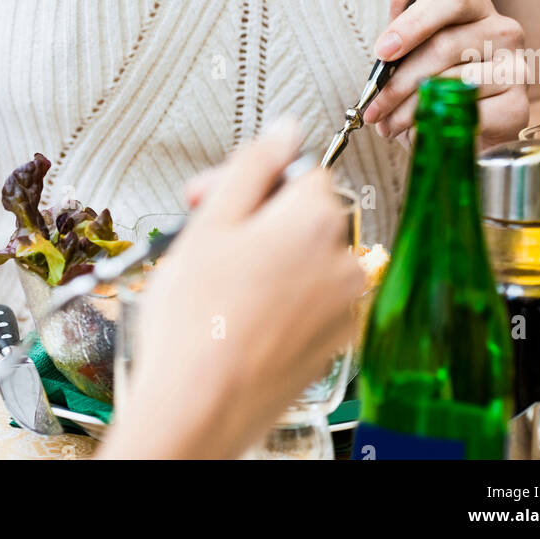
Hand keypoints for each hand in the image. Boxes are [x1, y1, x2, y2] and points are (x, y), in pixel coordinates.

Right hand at [97, 120, 362, 460]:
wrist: (198, 408)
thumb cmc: (196, 324)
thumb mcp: (211, 221)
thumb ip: (254, 164)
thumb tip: (285, 130)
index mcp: (316, 218)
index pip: (297, 168)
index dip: (249, 177)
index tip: (214, 194)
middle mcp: (342, 259)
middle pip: (304, 209)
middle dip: (255, 213)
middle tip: (206, 232)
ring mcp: (343, 305)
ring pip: (307, 254)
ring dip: (267, 253)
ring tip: (218, 277)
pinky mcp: (334, 342)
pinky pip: (312, 297)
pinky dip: (281, 295)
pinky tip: (238, 310)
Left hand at [361, 0, 529, 150]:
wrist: (463, 130)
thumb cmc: (437, 81)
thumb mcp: (413, 48)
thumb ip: (406, 14)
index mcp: (476, 7)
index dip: (413, 22)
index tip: (381, 51)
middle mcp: (503, 31)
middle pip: (445, 45)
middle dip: (399, 80)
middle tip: (373, 104)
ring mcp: (516, 68)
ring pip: (453, 83)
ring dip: (409, 108)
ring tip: (387, 123)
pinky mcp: (519, 107)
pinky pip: (469, 113)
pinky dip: (436, 124)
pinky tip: (418, 130)